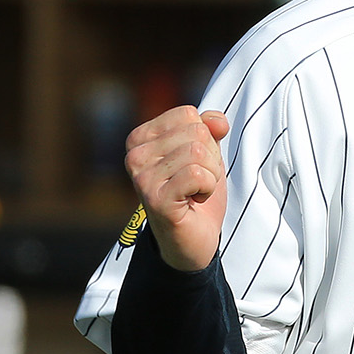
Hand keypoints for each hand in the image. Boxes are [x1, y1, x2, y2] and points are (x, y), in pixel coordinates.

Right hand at [125, 105, 229, 271]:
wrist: (193, 239)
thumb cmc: (196, 193)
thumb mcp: (206, 153)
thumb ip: (210, 128)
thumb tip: (219, 121)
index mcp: (141, 138)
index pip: (188, 115)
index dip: (205, 139)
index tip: (193, 163)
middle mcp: (135, 155)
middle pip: (196, 132)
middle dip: (210, 158)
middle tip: (196, 182)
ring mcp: (142, 178)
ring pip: (199, 152)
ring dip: (210, 175)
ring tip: (195, 192)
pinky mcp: (155, 199)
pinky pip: (198, 175)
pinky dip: (207, 188)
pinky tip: (194, 201)